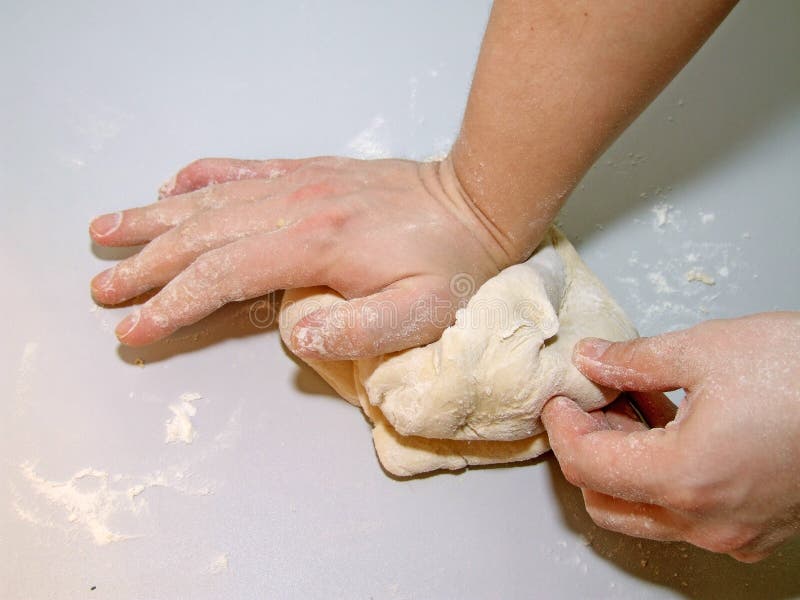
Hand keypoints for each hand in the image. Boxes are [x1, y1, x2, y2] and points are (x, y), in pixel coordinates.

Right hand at [90, 156, 515, 356]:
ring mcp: (299, 184)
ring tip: (107, 231)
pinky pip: (241, 169)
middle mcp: (295, 207)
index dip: (171, 305)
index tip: (134, 328)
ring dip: (153, 219)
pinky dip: (199, 177)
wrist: (477, 201)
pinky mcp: (308, 173)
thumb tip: (293, 338)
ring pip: (208, 200)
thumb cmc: (452, 264)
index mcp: (314, 246)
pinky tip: (171, 185)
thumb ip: (358, 330)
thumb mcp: (420, 313)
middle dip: (145, 266)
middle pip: (200, 237)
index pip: (222, 277)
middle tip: (102, 288)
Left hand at [542, 312, 799, 561]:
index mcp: (686, 477)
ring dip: (622, 463)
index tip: (560, 397)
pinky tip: (671, 427)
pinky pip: (684, 515)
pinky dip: (660, 477)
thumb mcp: (707, 349)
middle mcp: (706, 519)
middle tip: (592, 401)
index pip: (586, 465)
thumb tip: (593, 360)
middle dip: (587, 448)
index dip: (562, 426)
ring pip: (642, 512)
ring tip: (632, 406)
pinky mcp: (755, 527)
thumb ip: (634, 360)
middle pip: (606, 499)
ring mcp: (732, 530)